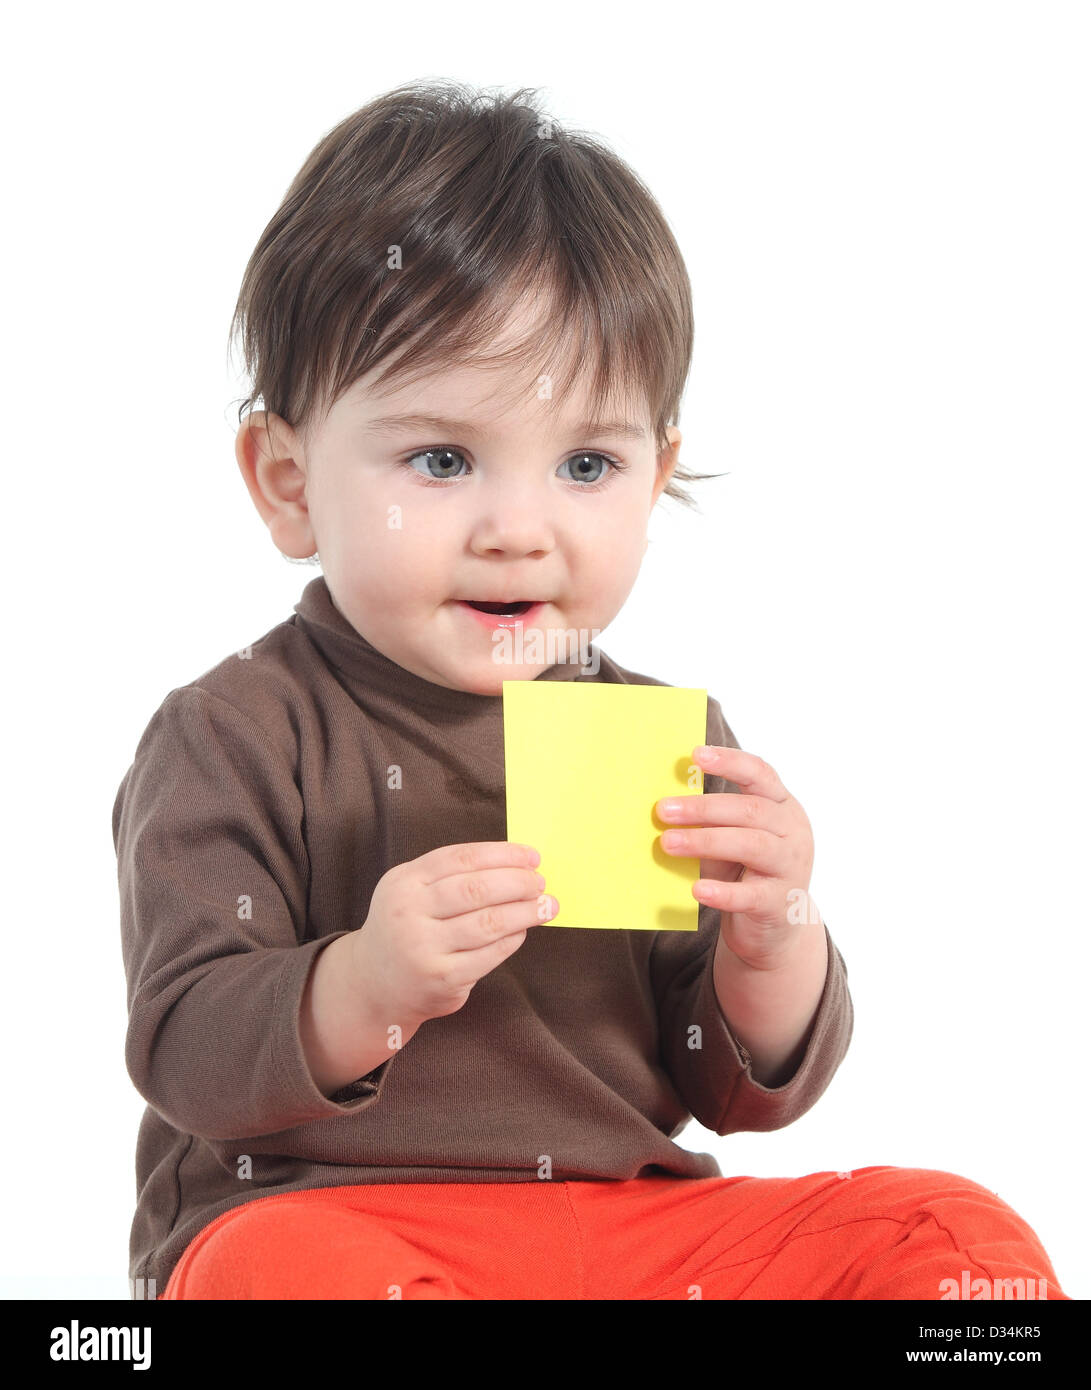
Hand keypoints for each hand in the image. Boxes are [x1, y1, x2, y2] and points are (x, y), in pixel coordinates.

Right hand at [351, 841, 556, 1026]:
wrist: (373, 984)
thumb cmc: (406, 928)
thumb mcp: (411, 891)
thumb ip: (451, 875)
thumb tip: (515, 864)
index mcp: (404, 881)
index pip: (461, 858)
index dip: (502, 855)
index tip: (531, 857)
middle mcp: (409, 912)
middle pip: (476, 889)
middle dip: (517, 882)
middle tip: (540, 882)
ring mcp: (424, 948)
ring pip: (488, 923)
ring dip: (524, 912)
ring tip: (546, 906)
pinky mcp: (442, 979)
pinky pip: (489, 954)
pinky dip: (512, 940)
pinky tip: (523, 931)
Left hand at [655, 745, 816, 968]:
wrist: (776, 927)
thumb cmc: (746, 871)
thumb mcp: (733, 839)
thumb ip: (711, 820)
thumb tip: (665, 803)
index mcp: (782, 806)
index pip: (760, 774)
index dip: (729, 762)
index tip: (695, 754)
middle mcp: (793, 831)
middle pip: (749, 810)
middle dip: (703, 808)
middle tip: (663, 809)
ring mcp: (790, 867)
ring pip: (751, 845)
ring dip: (705, 841)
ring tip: (668, 843)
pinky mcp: (779, 903)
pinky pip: (749, 895)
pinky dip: (722, 891)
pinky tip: (697, 889)